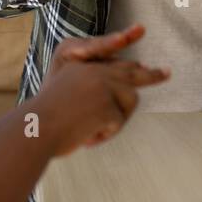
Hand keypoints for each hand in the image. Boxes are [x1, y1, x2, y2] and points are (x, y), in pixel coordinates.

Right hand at [34, 24, 168, 154]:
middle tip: (167, 72)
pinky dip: (105, 134)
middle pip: (132, 73)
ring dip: (117, 120)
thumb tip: (123, 93)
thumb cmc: (46, 121)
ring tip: (95, 131)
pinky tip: (86, 138)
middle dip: (151, 75)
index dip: (132, 68)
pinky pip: (118, 122)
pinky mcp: (107, 102)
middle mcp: (95, 71)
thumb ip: (92, 91)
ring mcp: (102, 85)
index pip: (115, 64)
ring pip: (130, 101)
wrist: (35, 129)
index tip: (143, 66)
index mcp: (83, 66)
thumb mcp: (68, 97)